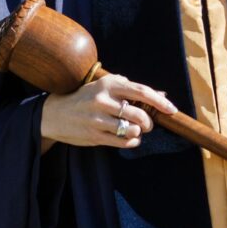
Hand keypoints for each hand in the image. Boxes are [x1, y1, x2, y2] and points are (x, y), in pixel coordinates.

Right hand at [39, 72, 170, 151]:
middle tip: (146, 124)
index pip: (141, 92)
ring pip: (132, 130)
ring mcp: (97, 119)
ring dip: (139, 132)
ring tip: (134, 130)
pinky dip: (132, 141)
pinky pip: (123, 142)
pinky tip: (128, 138)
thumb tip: (161, 94)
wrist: (54, 114)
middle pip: (140, 115)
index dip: (159, 102)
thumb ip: (131, 89)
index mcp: (108, 85)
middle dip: (148, 122)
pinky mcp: (94, 135)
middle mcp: (103, 100)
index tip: (172, 110)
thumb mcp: (104, 87)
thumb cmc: (84, 98)